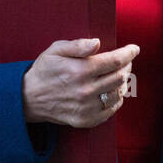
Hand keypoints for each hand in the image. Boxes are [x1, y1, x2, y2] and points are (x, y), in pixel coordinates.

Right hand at [22, 38, 137, 128]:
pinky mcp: (86, 120)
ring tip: (118, 75)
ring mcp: (86, 107)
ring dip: (122, 82)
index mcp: (80, 70)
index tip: (134, 49)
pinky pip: (111, 110)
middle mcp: (85, 90)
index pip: (115, 61)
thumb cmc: (44, 70)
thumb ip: (77, 45)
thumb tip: (97, 42)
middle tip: (125, 61)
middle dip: (127, 66)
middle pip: (120, 77)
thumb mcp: (55, 50)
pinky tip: (111, 91)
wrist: (28, 98)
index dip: (129, 53)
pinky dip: (116, 99)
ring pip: (118, 94)